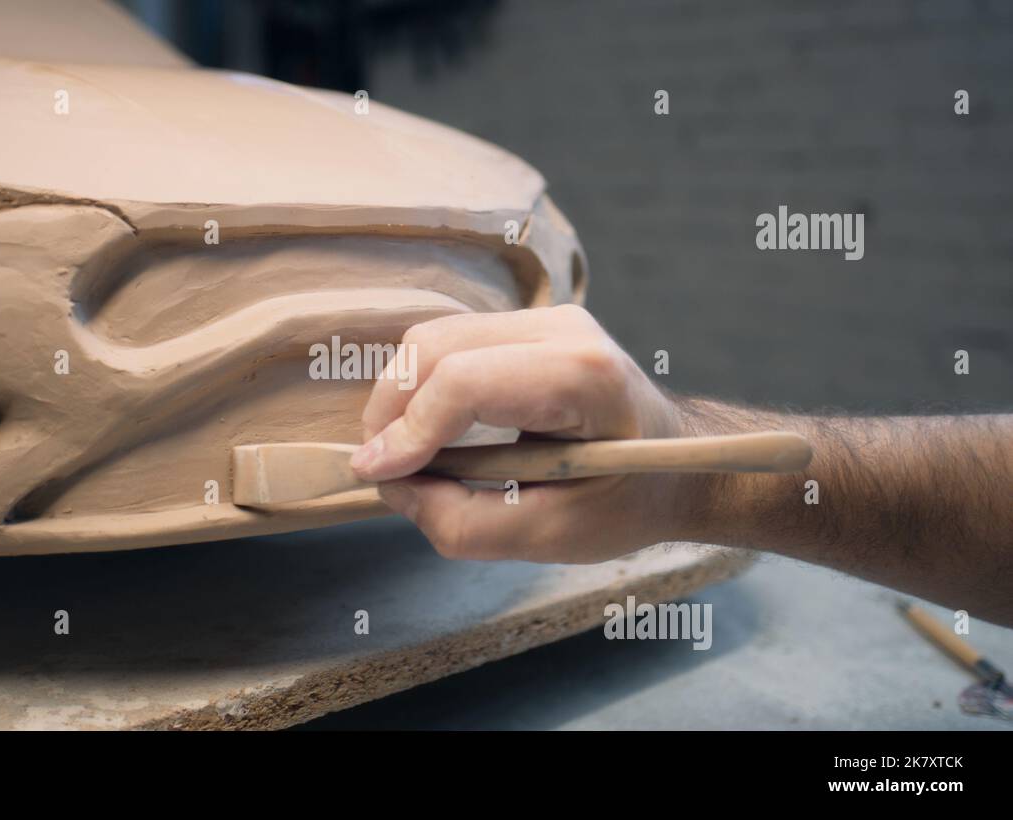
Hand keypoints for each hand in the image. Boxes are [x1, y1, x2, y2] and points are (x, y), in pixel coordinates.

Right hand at [350, 304, 697, 562]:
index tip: (376, 475)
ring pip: (432, 339)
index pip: (465, 382)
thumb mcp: (553, 536)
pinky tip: (429, 433)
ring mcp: (542, 317)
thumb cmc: (628, 501)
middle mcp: (562, 327)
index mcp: (584, 376)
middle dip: (390, 410)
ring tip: (403, 456)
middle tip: (381, 470)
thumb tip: (393, 486)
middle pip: (435, 348)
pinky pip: (448, 344)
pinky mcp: (525, 324)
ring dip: (400, 398)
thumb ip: (465, 523)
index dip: (408, 430)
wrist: (678, 461)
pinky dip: (422, 388)